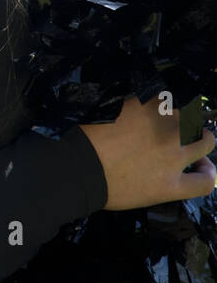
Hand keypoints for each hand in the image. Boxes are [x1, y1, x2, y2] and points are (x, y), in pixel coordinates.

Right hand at [79, 96, 216, 210]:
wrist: (79, 171)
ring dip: (203, 139)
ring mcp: (173, 158)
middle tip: (173, 125)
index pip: (170, 97)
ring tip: (199, 141)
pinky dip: (208, 174)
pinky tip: (203, 169)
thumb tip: (136, 102)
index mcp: (149, 107)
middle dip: (184, 118)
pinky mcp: (172, 185)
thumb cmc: (83, 139)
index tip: (160, 106)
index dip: (167, 102)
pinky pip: (204, 182)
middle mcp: (166, 130)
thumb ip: (127, 104)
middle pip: (190, 116)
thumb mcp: (104, 109)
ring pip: (205, 143)